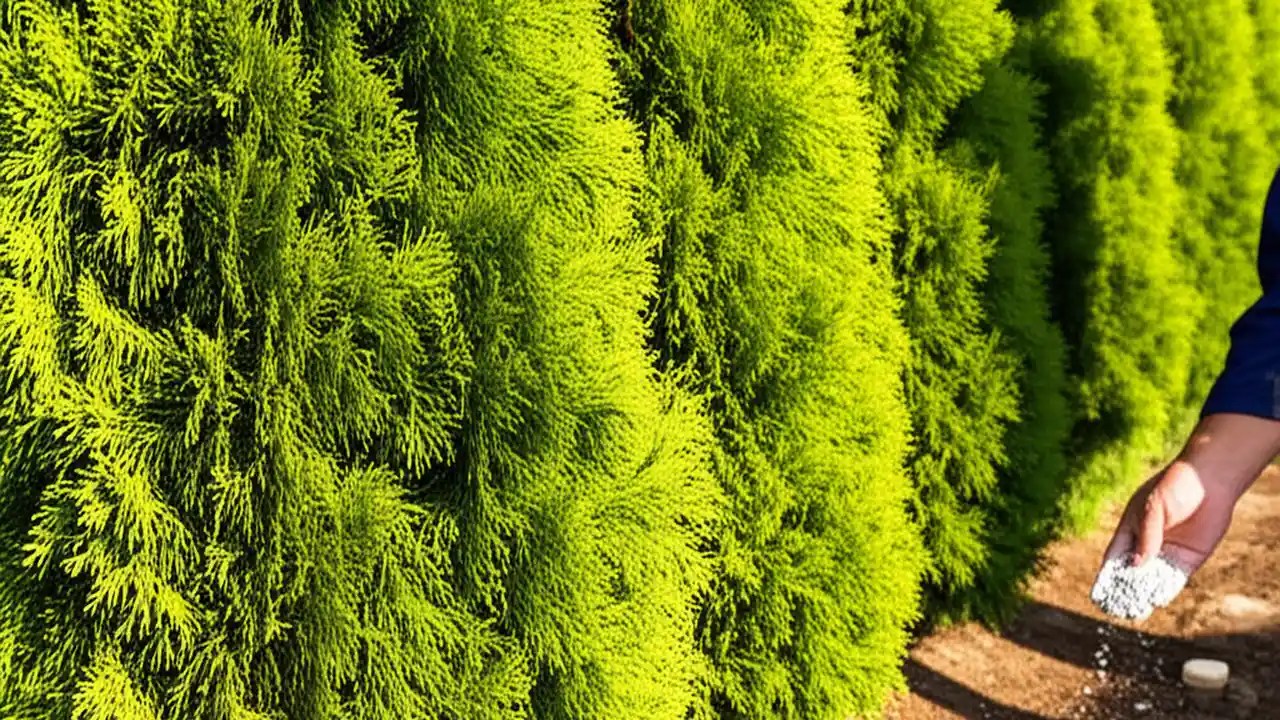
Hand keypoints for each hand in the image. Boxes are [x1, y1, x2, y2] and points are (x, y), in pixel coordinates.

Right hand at [1092, 413, 1279, 617]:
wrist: (1211, 480)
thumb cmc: (1175, 485)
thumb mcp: (1152, 508)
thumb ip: (1146, 536)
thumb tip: (1137, 565)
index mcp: (1130, 528)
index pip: (1114, 557)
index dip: (1106, 575)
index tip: (1097, 593)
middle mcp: (1148, 543)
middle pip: (1132, 572)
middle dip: (1124, 590)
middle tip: (1116, 610)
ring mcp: (1169, 551)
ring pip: (1152, 578)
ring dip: (1144, 594)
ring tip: (1135, 612)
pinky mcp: (1189, 558)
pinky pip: (1175, 578)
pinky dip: (1166, 589)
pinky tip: (1158, 600)